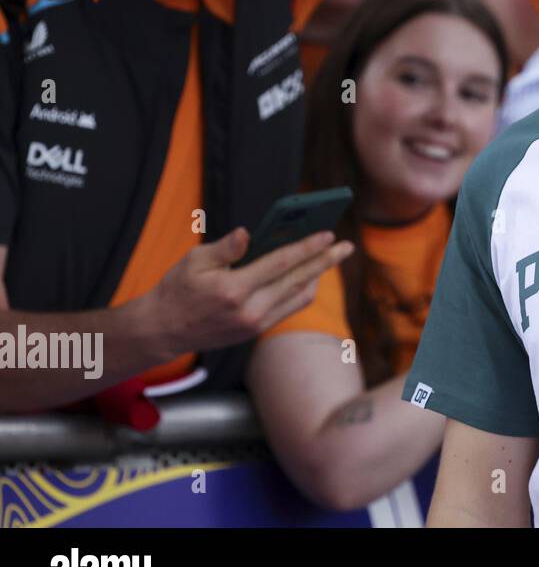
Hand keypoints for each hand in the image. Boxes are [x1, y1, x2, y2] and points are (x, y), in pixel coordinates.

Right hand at [144, 227, 353, 358]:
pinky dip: (303, 290)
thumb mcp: (193, 261)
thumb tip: (248, 234)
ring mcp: (254, 324)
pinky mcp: (255, 332)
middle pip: (298, 281)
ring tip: (330, 257)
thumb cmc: (177, 288)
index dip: (307, 248)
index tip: (329, 234)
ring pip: (299, 297)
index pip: (281, 264)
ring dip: (318, 276)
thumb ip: (225, 248)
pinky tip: (308, 275)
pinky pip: (289, 309)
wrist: (162, 331)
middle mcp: (249, 310)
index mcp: (233, 290)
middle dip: (326, 261)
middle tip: (347, 246)